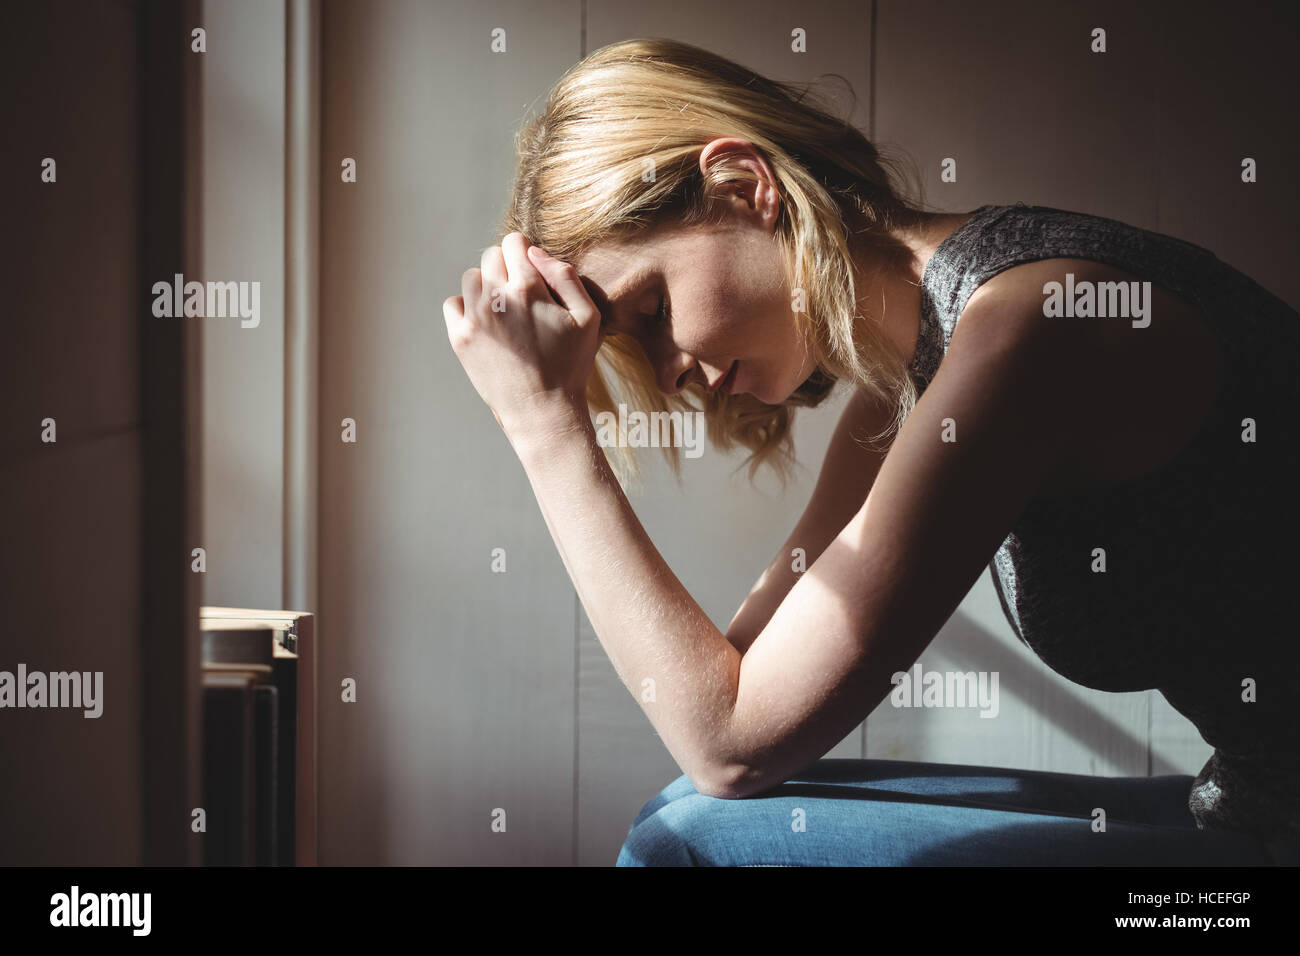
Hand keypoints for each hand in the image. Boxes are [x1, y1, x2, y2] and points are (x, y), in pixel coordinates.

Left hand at [443, 232, 603, 434]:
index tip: (532, 271)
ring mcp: (474, 318)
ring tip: (504, 311)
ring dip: (486, 286)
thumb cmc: (570, 365)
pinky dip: (466, 308)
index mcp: (528, 288)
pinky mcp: (459, 338)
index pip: (514, 242)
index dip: (525, 253)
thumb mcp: (588, 317)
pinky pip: (453, 304)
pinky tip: (486, 325)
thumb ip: (566, 276)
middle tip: (521, 296)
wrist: (542, 411)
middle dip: (507, 268)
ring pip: (471, 277)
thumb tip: (537, 253)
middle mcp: (496, 298)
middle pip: (492, 256)